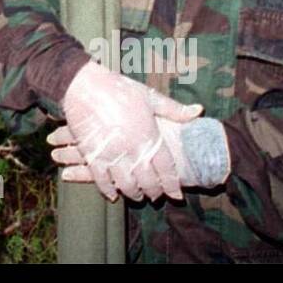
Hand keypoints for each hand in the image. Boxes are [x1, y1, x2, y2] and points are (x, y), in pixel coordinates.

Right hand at [48, 61, 202, 202]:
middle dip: (154, 192)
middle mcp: (133, 149)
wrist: (84, 86)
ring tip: (137, 195)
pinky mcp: (92, 155)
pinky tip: (113, 194)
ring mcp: (112, 154)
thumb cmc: (118, 88)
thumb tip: (198, 111)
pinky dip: (108, 190)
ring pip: (127, 184)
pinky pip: (102, 180)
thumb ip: (174, 109)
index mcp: (149, 135)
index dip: (172, 184)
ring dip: (134, 193)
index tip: (176, 194)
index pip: (166, 168)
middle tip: (156, 197)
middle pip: (148, 181)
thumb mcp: (149, 96)